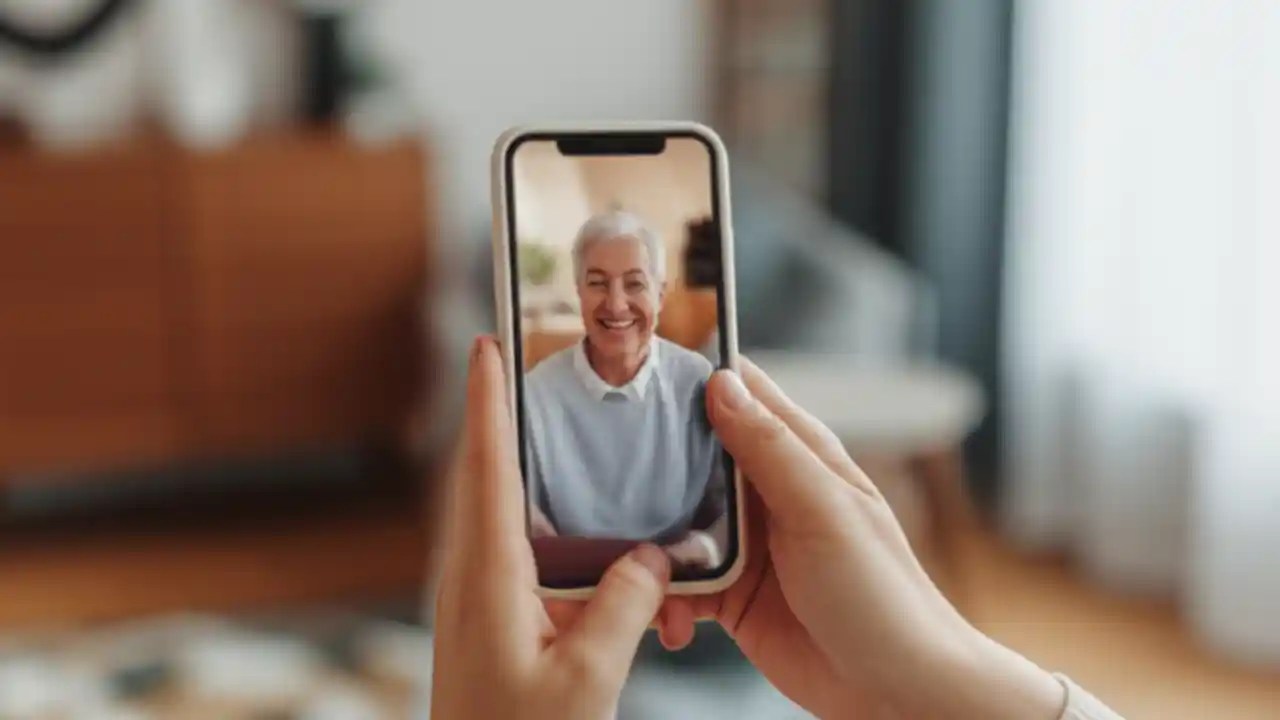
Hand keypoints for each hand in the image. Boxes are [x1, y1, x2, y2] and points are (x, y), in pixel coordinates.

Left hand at [431, 337, 671, 719]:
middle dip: (498, 414)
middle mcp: (471, 575)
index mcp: (489, 576)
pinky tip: (564, 515)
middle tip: (522, 362)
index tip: (486, 344)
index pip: (487, 467)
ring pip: (493, 509)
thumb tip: (653, 558)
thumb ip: (623, 608)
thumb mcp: (588, 680)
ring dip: (513, 460)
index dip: (488, 402)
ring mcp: (474, 597)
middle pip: (482, 474)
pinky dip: (530, 511)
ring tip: (544, 421)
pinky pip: (508, 545)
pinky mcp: (487, 619)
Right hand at [661, 360, 1065, 719]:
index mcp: (798, 454)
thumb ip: (770, 447)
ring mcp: (746, 543)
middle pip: (691, 455)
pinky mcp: (730, 594)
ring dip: (650, 542)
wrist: (897, 691)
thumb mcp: (823, 509)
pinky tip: (666, 616)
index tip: (635, 380)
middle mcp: (767, 492)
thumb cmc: (883, 596)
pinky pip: (678, 581)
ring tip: (636, 567)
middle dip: (650, 466)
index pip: (738, 393)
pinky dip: (662, 596)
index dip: (689, 380)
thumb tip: (721, 383)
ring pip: (674, 520)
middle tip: (606, 480)